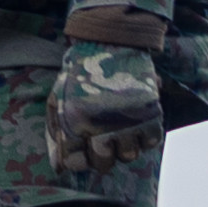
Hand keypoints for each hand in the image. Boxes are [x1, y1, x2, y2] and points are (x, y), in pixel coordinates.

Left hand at [47, 41, 163, 176]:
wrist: (109, 40)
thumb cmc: (80, 72)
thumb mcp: (58, 96)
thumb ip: (56, 131)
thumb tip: (59, 167)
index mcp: (75, 119)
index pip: (75, 161)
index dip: (77, 160)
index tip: (81, 151)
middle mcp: (102, 124)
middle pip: (103, 163)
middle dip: (101, 157)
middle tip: (101, 140)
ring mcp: (128, 119)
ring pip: (128, 155)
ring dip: (123, 146)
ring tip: (118, 129)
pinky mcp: (150, 112)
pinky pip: (151, 141)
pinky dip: (145, 137)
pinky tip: (135, 122)